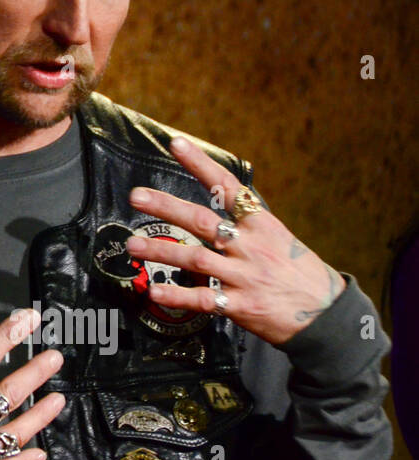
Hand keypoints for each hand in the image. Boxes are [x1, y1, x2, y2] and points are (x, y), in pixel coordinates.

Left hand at [125, 135, 345, 345]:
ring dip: (161, 250)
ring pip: (196, 259)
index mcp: (261, 224)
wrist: (328, 315)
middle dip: (167, 206)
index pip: (228, 186)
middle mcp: (251, 246)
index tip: (176, 143)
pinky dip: (178, 295)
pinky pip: (204, 299)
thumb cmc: (297, 271)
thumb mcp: (278, 237)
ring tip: (132, 246)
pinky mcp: (241, 306)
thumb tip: (216, 200)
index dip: (201, 164)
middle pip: (203, 221)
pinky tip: (154, 290)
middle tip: (136, 196)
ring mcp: (245, 276)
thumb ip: (245, 223)